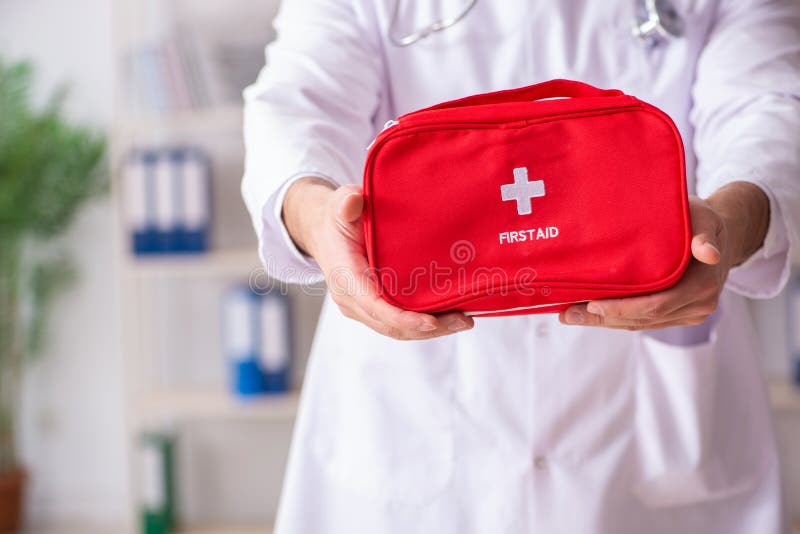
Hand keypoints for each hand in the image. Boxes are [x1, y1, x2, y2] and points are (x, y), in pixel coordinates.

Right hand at [283, 178, 473, 339]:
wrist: (325, 232)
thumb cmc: (337, 218)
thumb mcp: (339, 204)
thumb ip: (346, 202)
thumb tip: (354, 199)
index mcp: (345, 276)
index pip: (374, 304)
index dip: (402, 317)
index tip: (430, 322)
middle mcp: (351, 299)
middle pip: (390, 325)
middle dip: (428, 328)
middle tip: (464, 320)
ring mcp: (361, 308)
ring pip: (396, 329)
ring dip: (431, 329)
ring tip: (463, 320)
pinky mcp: (372, 309)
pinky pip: (397, 323)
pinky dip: (423, 323)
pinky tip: (450, 315)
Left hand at [558, 182, 769, 329]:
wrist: (723, 235)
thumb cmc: (704, 220)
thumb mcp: (704, 218)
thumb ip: (703, 234)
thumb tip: (708, 252)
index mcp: (702, 284)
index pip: (656, 304)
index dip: (623, 308)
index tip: (593, 304)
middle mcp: (698, 305)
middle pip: (643, 319)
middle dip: (603, 318)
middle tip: (566, 314)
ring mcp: (688, 314)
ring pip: (640, 324)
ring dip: (604, 321)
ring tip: (569, 314)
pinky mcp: (678, 315)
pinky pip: (644, 321)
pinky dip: (616, 317)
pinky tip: (589, 312)